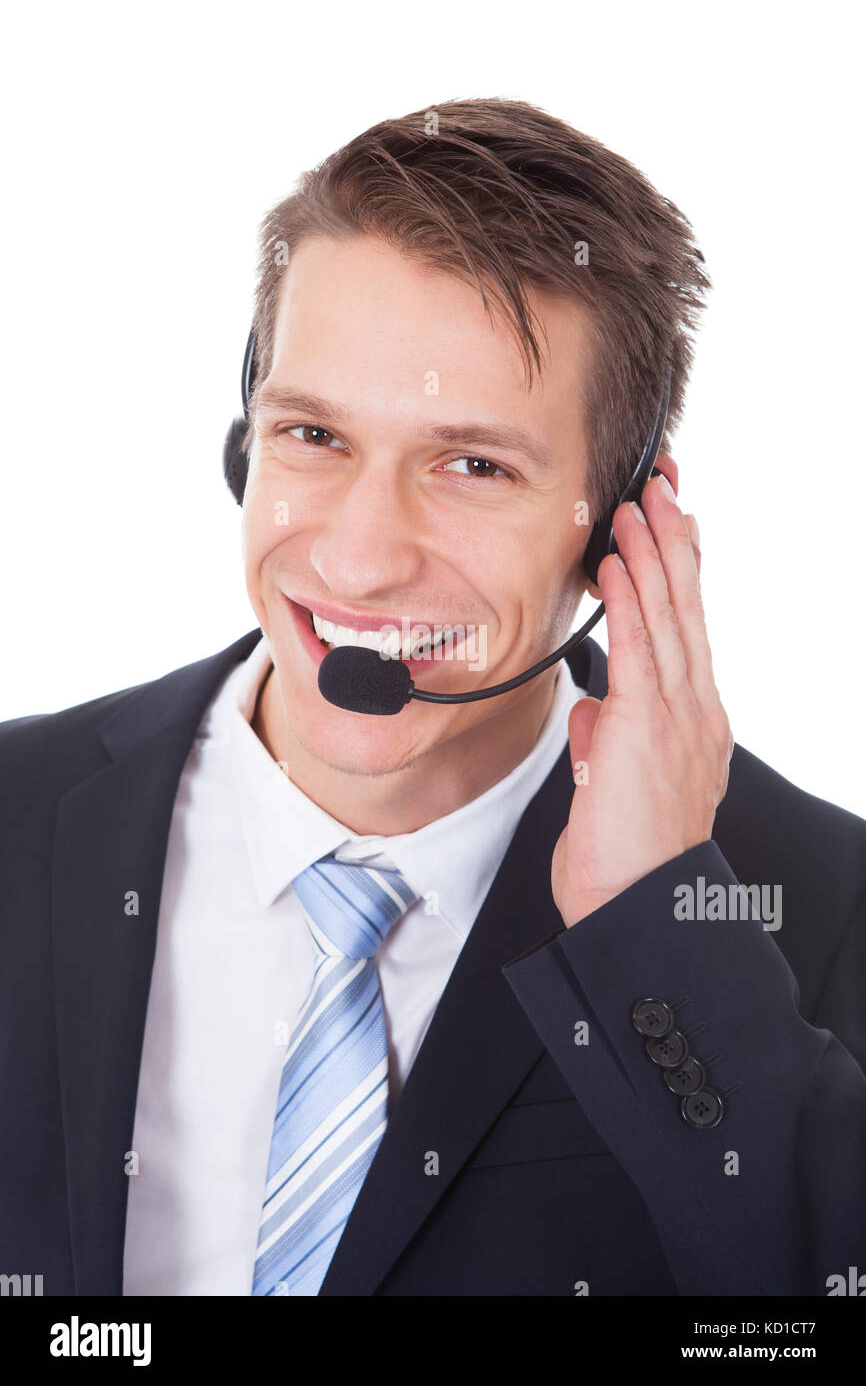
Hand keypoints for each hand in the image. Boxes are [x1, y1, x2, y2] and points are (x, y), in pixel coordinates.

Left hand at [551, 458, 732, 926]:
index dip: (677, 580)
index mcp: (690, 727)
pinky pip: (638, 645)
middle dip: (675, 545)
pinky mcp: (646, 724)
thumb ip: (605, 744)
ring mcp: (676, 716)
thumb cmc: (627, 863)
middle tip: (666, 491)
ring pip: (668, 616)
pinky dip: (630, 596)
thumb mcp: (610, 792)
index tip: (672, 535)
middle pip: (686, 611)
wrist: (640, 910)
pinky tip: (621, 558)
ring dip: (653, 553)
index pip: (684, 636)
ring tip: (643, 501)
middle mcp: (694, 712)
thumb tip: (590, 714)